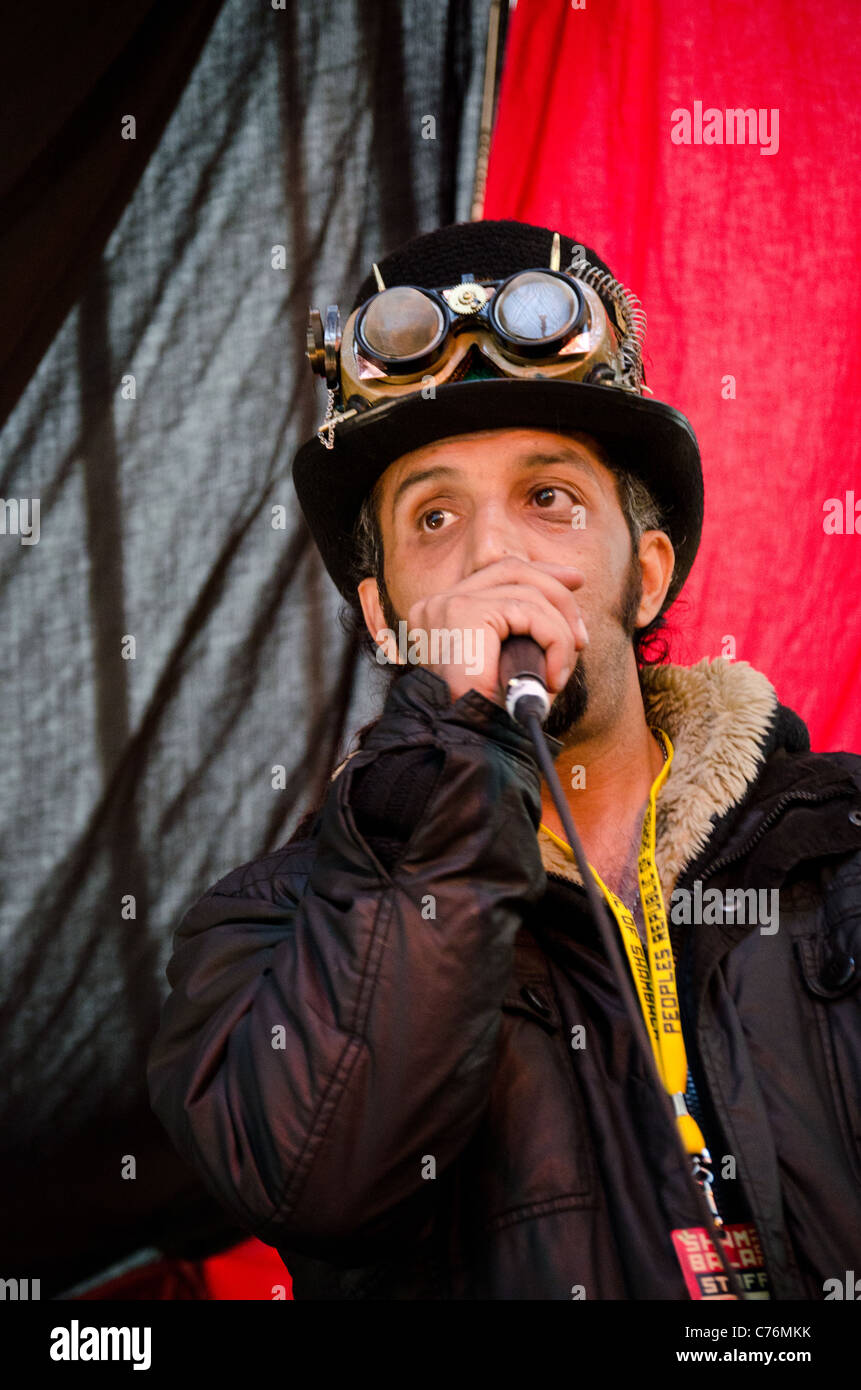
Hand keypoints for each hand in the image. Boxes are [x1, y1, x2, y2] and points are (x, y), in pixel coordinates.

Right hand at [404, 557, 588, 706]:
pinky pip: (529, 612)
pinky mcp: (465, 612)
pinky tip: (554, 675)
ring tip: (562, 670)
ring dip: (559, 630)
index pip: (495, 573)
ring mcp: (448, 603)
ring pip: (527, 591)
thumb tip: (568, 608)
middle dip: (557, 589)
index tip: (574, 581)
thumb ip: (525, 636)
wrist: (463, 742)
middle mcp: (438, 603)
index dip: (540, 573)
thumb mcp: (507, 669)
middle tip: (582, 633)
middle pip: (511, 569)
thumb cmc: (484, 718)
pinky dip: (553, 640)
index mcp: (441, 614)